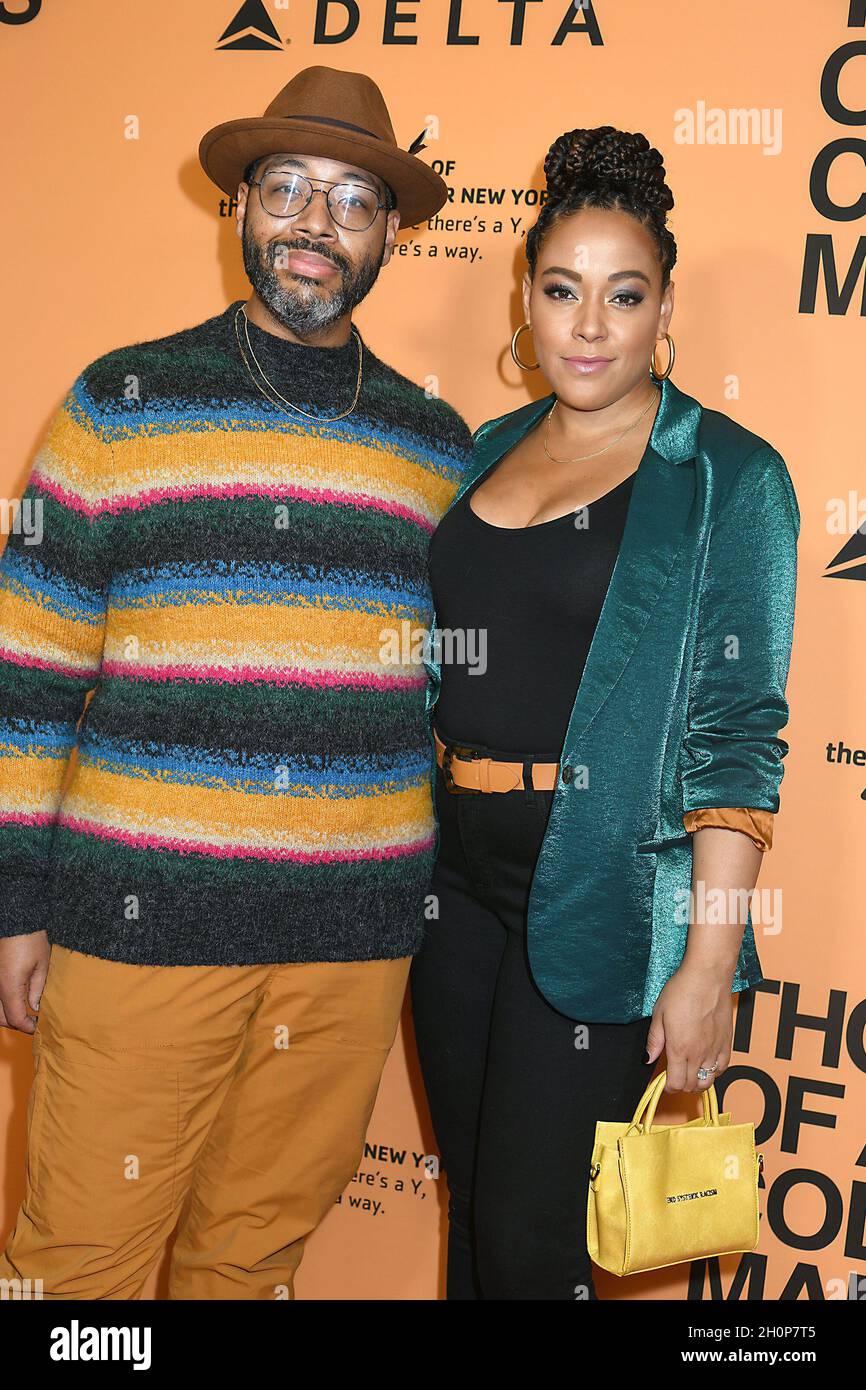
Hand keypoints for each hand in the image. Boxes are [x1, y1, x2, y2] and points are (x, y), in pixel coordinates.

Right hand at [0, 932, 49, 1033]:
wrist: (16, 921)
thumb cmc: (30, 939)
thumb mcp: (42, 965)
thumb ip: (37, 989)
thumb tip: (34, 1007)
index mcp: (9, 987)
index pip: (15, 1018)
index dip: (28, 1027)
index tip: (38, 1027)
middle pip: (1, 1018)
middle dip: (16, 1024)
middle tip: (32, 1022)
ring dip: (7, 1016)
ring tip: (24, 1013)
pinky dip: (3, 1004)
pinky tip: (15, 1001)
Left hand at [645, 961, 732, 1093]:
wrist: (707, 977)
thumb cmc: (682, 991)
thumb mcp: (659, 1014)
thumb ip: (654, 1040)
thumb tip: (649, 1058)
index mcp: (679, 1049)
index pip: (677, 1084)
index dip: (669, 1086)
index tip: (665, 1081)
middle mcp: (699, 1053)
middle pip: (692, 1085)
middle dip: (681, 1085)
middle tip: (675, 1074)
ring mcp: (715, 1049)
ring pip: (709, 1080)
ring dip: (698, 1081)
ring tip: (690, 1071)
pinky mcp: (727, 1042)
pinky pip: (723, 1067)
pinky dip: (715, 1071)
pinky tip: (707, 1062)